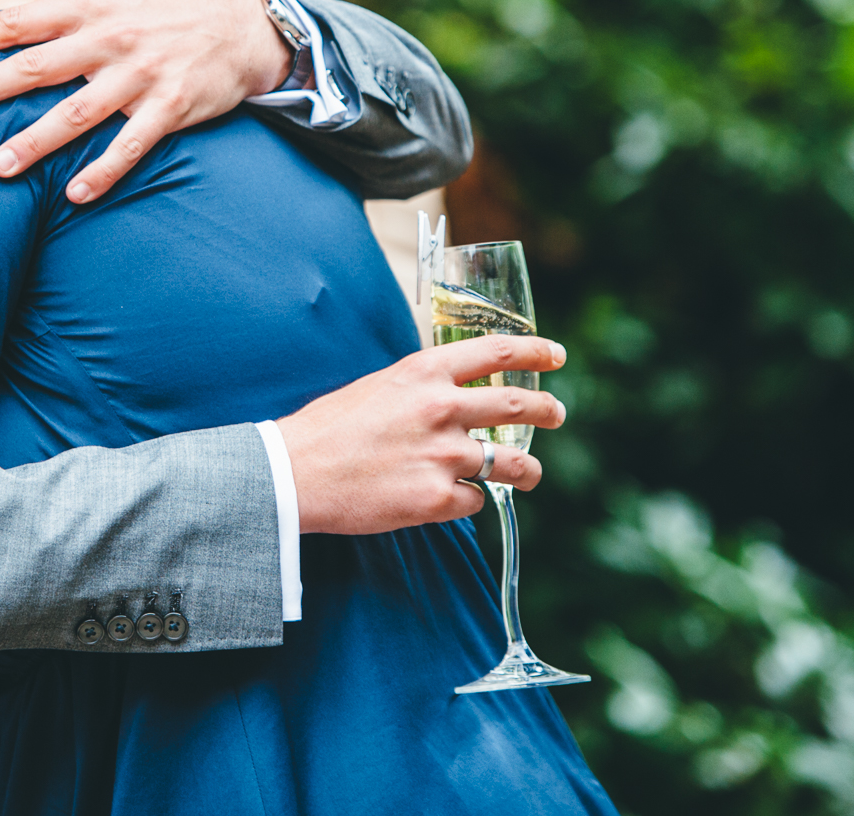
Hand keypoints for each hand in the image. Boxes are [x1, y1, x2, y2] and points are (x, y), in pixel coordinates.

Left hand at [0, 0, 292, 202]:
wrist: (241, 28)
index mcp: (92, 7)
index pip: (21, 20)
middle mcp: (110, 40)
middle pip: (38, 67)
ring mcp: (140, 77)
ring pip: (78, 113)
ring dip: (35, 141)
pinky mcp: (169, 108)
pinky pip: (131, 145)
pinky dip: (104, 170)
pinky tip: (75, 194)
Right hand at [277, 334, 569, 535]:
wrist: (297, 472)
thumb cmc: (329, 428)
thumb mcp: (379, 386)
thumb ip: (420, 387)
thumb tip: (449, 394)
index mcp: (425, 373)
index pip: (497, 352)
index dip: (535, 352)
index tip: (555, 356)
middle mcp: (443, 409)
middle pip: (518, 406)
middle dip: (547, 411)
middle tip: (556, 414)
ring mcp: (444, 455)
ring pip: (511, 463)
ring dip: (528, 471)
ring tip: (529, 474)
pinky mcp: (437, 498)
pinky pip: (474, 501)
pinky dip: (468, 501)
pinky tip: (450, 500)